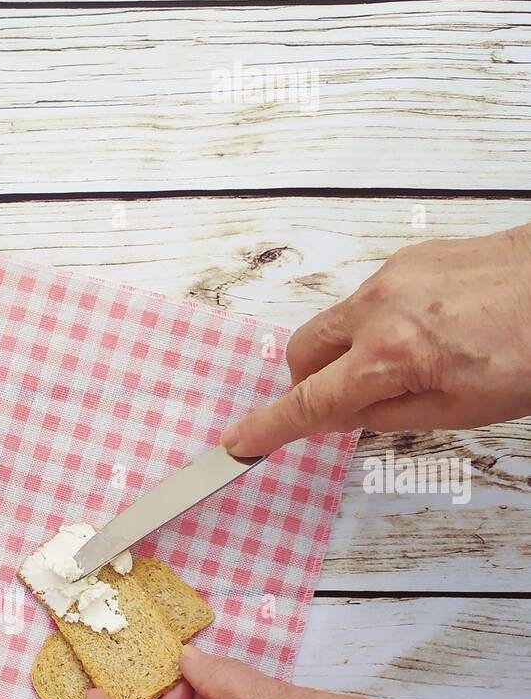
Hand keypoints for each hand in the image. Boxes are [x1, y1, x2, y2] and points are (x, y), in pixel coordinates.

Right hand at [220, 223, 530, 456]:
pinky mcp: (412, 256)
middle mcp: (380, 307)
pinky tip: (424, 334)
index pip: (310, 402)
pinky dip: (376, 325)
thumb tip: (342, 415)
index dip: (270, 427)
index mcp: (390, 354)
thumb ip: (386, 414)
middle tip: (344, 405)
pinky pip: (370, 299)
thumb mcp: (460, 409)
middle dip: (308, 383)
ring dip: (346, 353)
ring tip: (406, 366)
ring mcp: (394, 274)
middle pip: (303, 351)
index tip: (238, 442)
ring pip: (336, 324)